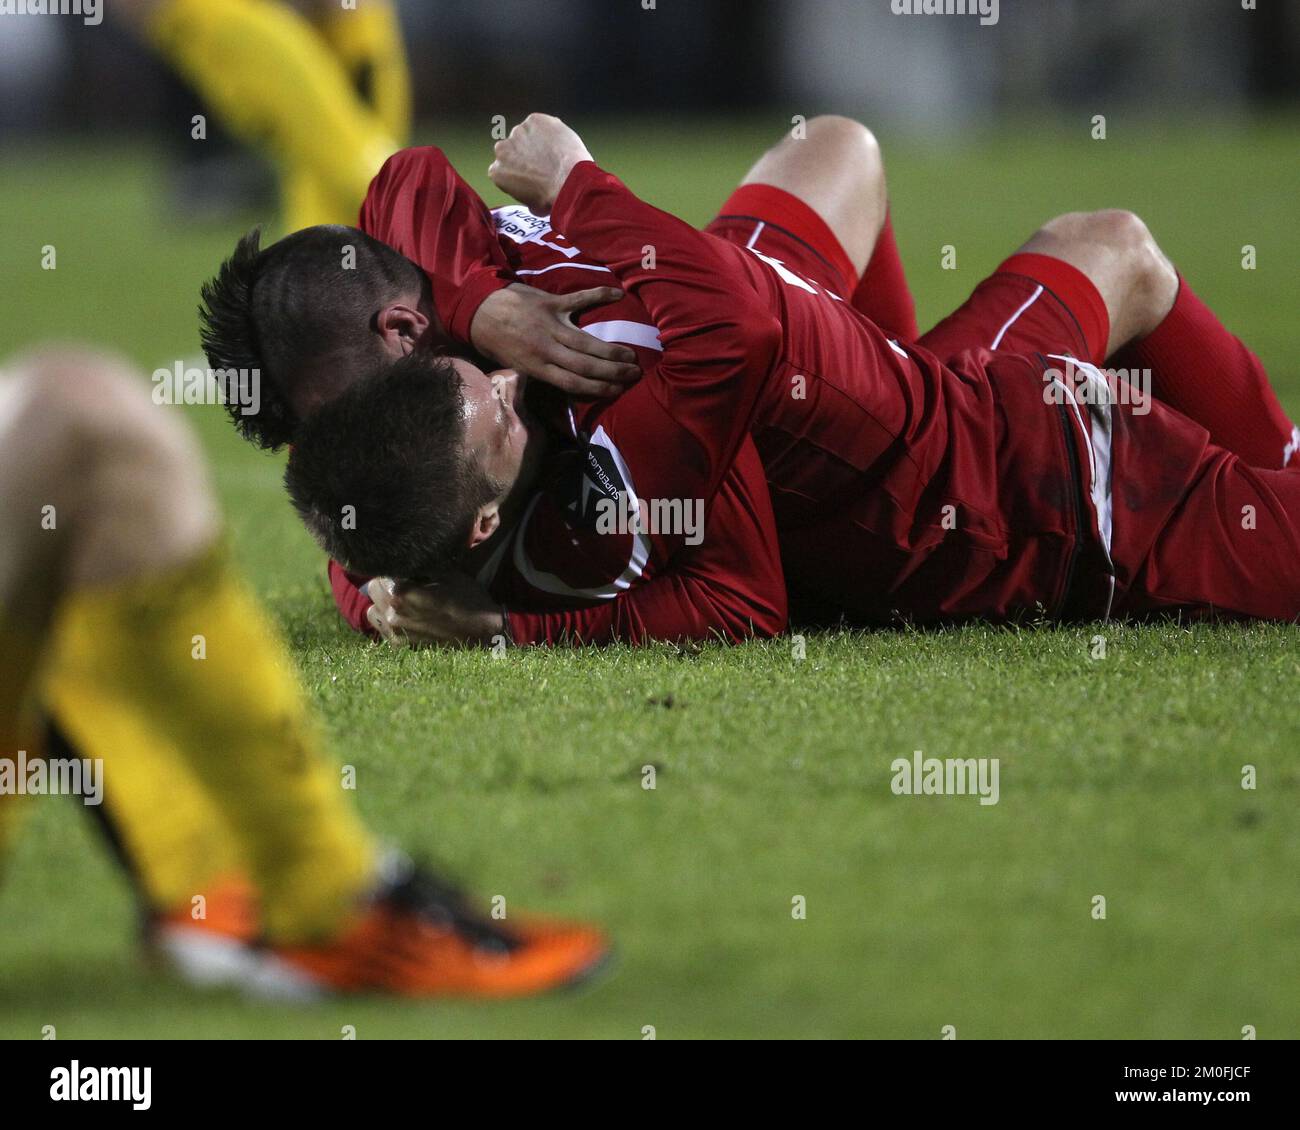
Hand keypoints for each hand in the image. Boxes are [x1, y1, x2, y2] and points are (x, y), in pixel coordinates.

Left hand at [366, 575, 505, 647]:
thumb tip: (405, 558)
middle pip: (373, 589)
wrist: (482, 632)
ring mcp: (396, 631)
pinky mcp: (401, 644)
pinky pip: (382, 628)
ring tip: (402, 602)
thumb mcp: (447, 573)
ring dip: (383, 604)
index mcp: (401, 592)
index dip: (395, 567)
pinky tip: (406, 617)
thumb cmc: (467, 598)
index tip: (407, 570)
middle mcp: (393, 613)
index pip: (381, 571)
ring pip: (373, 609)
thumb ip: (420, 566)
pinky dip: (389, 621)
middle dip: (386, 584)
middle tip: (404, 583)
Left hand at [470, 283, 639, 397]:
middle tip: (634, 373)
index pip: (574, 383)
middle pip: (586, 366)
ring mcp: (551, 324)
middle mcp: (547, 349)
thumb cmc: (496, 340)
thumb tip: (566, 384)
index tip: (618, 391)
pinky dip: (599, 295)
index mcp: (537, 367)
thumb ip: (540, 373)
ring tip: (631, 355)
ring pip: (587, 342)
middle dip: (613, 372)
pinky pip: (580, 299)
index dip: (599, 389)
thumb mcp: (513, 364)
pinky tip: (618, 294)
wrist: (476, 308)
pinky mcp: (551, 302)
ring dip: (612, 350)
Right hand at [488, 113, 591, 213]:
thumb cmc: (553, 199)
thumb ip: (525, 193)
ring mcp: (518, 132)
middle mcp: (502, 150)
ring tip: (556, 153)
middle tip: (545, 162)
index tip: (532, 174)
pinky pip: (542, 123)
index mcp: (497, 172)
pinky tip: (560, 143)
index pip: (504, 167)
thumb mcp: (533, 206)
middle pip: (512, 148)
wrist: (570, 182)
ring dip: (538, 140)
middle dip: (525, 153)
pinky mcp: (534, 120)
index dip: (519, 170)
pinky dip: (550, 130)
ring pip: (527, 133)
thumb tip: (532, 194)